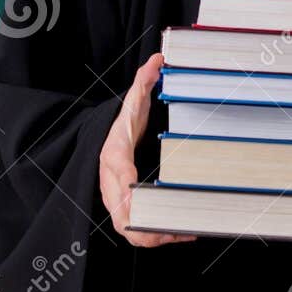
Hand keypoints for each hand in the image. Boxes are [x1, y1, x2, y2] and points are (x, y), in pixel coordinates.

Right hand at [99, 51, 195, 246]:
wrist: (106, 143)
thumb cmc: (123, 127)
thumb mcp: (133, 104)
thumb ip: (144, 82)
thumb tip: (159, 57)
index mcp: (113, 154)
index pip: (119, 172)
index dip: (127, 188)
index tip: (139, 197)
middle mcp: (110, 182)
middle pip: (121, 213)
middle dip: (146, 223)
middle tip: (173, 224)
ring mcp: (115, 200)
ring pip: (130, 229)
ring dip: (155, 234)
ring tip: (185, 231)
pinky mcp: (125, 211)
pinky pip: (138, 230)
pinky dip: (158, 234)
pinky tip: (185, 230)